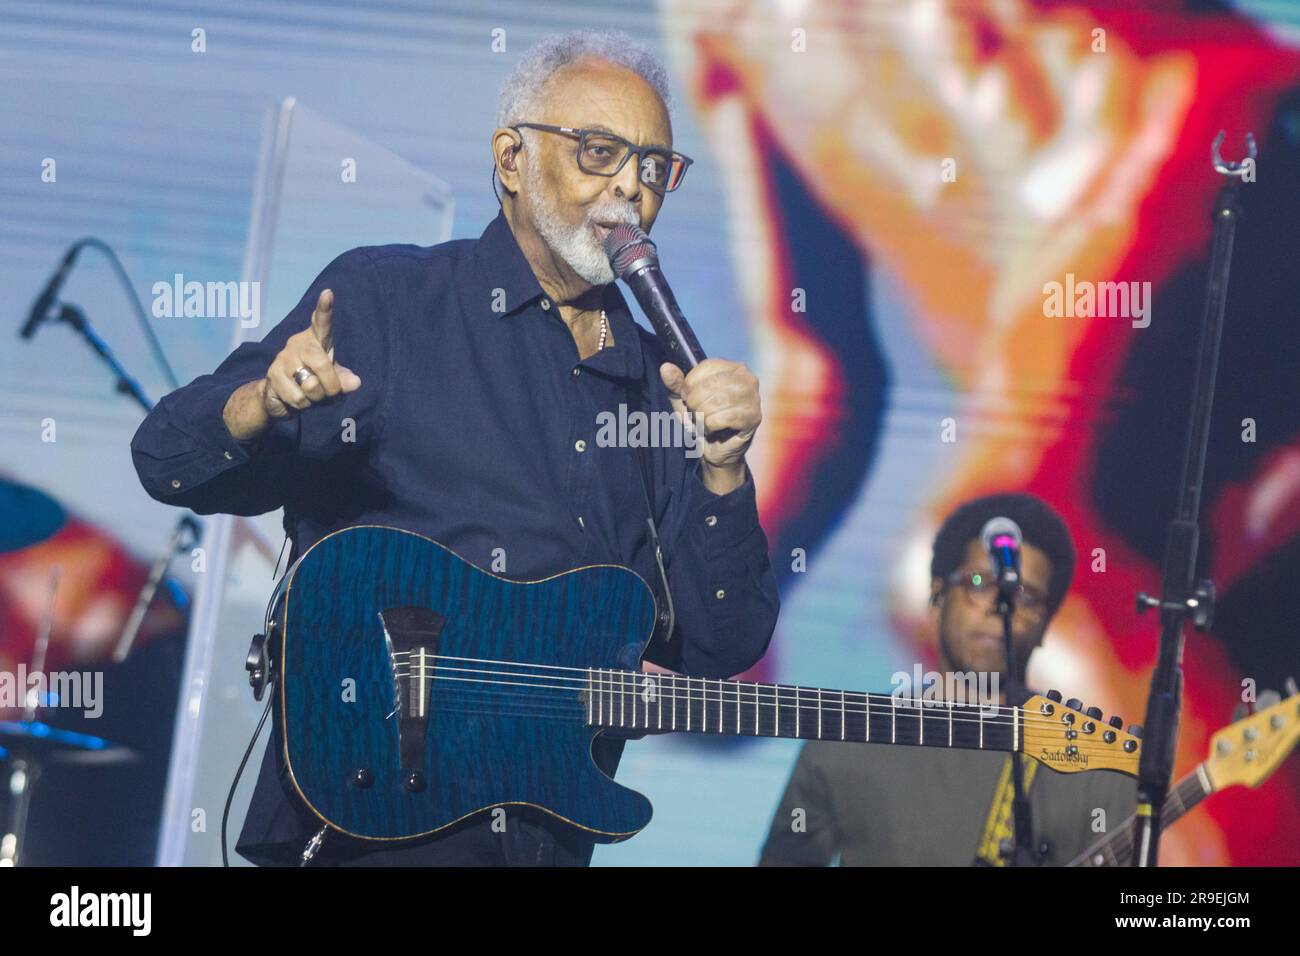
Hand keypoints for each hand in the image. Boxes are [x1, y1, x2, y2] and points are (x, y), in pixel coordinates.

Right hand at [222, 289, 361, 441]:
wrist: (282, 398)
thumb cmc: (315, 383)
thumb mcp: (335, 382)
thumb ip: (345, 381)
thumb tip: (355, 383)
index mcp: (317, 340)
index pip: (322, 322)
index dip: (325, 309)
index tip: (328, 294)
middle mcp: (298, 343)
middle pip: (322, 365)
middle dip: (331, 387)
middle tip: (328, 393)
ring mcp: (283, 357)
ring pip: (311, 386)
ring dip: (316, 399)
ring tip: (309, 394)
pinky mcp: (273, 374)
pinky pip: (298, 398)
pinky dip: (303, 405)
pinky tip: (297, 398)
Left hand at [660, 359, 759, 493]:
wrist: (715, 449)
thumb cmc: (702, 419)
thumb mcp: (683, 400)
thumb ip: (675, 383)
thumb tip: (665, 368)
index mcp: (730, 367)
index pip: (705, 367)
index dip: (690, 385)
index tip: (688, 398)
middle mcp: (746, 377)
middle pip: (709, 386)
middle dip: (695, 404)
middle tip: (697, 414)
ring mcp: (753, 397)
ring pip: (717, 402)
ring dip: (702, 416)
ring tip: (705, 421)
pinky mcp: (754, 417)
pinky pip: (724, 418)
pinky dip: (711, 426)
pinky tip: (714, 429)